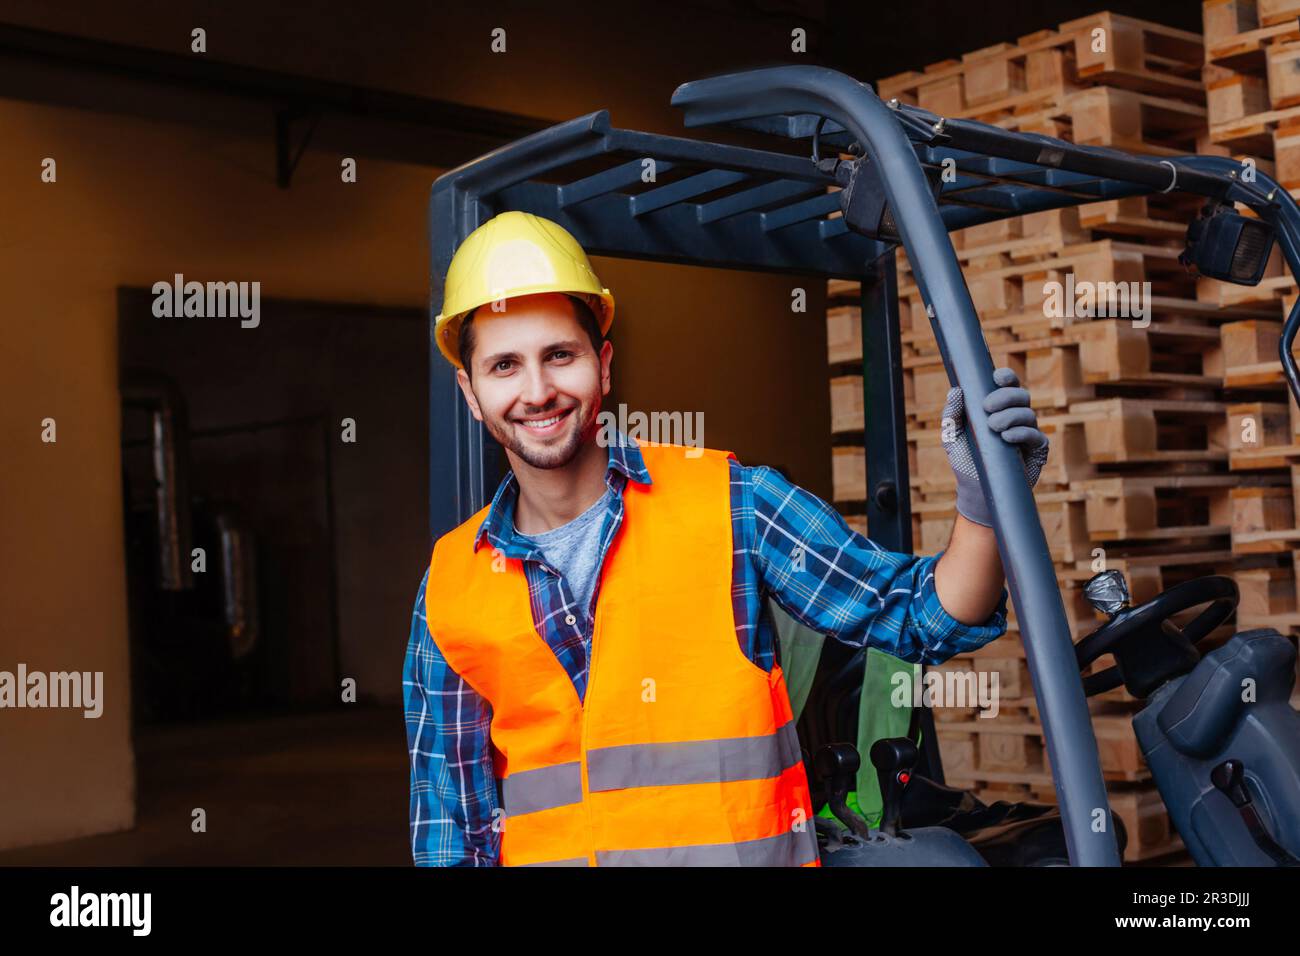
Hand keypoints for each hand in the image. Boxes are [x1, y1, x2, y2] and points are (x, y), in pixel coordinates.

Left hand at [941, 367, 1049, 527]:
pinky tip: (1007, 438)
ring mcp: (1028, 433)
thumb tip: (955, 390)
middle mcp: (1016, 417)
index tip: (997, 377)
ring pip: (1029, 414)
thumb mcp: (952, 437)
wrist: (976, 491)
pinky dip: (1021, 433)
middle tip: (987, 407)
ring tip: (994, 427)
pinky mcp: (1036, 451)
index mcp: (999, 408)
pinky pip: (1035, 436)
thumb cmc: (965, 461)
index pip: (1008, 385)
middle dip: (1005, 397)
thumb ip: (951, 414)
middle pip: (1021, 395)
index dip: (1006, 377)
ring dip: (1011, 416)